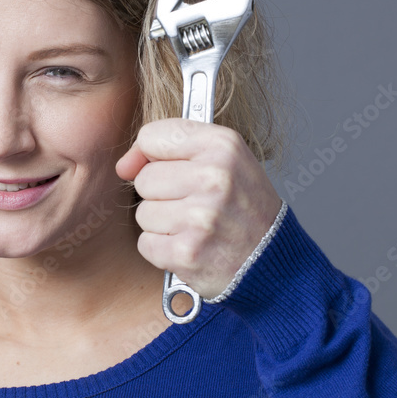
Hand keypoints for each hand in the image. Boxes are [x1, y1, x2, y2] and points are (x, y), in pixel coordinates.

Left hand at [114, 118, 283, 298]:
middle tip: (195, 205)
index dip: (153, 155)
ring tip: (196, 228)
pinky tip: (191, 247)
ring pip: (143, 213)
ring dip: (163, 225)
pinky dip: (163, 250)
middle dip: (162, 195)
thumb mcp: (223, 160)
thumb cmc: (244, 208)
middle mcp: (214, 177)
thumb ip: (170, 149)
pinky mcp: (187, 252)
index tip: (172, 169)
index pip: (152, 136)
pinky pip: (146, 244)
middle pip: (144, 178)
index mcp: (223, 145)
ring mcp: (201, 217)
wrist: (273, 261)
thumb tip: (123, 165)